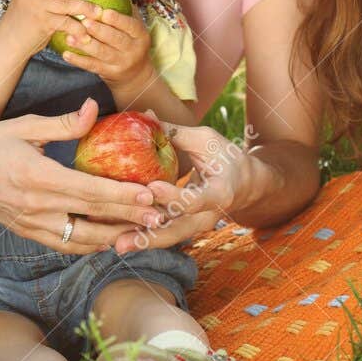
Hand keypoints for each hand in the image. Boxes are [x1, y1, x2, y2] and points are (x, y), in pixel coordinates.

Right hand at [0, 0, 98, 54]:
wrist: (7, 43)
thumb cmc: (20, 24)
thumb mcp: (26, 3)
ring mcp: (37, 7)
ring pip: (66, 3)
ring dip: (84, 7)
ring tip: (97, 11)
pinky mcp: (42, 23)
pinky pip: (65, 23)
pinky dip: (77, 28)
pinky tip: (85, 34)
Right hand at [0, 98, 168, 253]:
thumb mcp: (24, 126)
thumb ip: (64, 123)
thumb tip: (95, 109)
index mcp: (39, 177)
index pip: (91, 191)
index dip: (124, 196)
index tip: (150, 195)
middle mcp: (37, 206)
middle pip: (93, 217)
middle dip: (130, 219)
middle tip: (160, 218)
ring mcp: (31, 223)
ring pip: (81, 238)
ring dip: (113, 237)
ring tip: (140, 233)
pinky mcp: (27, 232)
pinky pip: (64, 244)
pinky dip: (89, 244)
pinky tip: (108, 239)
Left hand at [59, 6, 157, 95]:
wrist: (136, 74)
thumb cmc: (130, 42)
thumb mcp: (134, 28)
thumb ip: (125, 9)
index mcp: (140, 35)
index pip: (130, 26)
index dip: (118, 20)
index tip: (104, 12)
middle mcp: (133, 50)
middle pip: (115, 40)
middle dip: (99, 31)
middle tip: (84, 21)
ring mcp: (121, 64)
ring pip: (102, 54)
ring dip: (85, 45)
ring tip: (69, 36)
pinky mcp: (109, 73)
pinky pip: (92, 66)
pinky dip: (78, 60)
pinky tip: (66, 54)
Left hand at [108, 120, 255, 253]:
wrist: (246, 185)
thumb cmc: (226, 157)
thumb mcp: (206, 141)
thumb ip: (177, 134)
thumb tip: (146, 115)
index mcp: (220, 193)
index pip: (196, 199)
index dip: (175, 196)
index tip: (152, 188)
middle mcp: (208, 216)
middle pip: (178, 231)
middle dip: (149, 237)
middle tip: (121, 242)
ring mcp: (196, 225)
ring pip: (168, 237)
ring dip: (141, 242)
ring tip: (116, 244)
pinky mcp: (185, 227)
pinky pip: (163, 233)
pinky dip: (143, 235)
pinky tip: (119, 237)